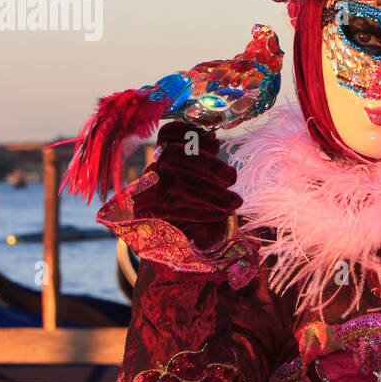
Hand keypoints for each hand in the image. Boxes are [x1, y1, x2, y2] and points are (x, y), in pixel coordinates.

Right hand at [133, 121, 241, 249]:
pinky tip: (219, 215)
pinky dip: (202, 211)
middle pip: (174, 156)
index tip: (213, 139)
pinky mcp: (149, 218)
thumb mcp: (199, 180)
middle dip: (208, 164)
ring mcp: (146, 195)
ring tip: (234, 201)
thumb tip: (212, 138)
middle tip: (232, 177)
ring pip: (177, 184)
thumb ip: (201, 160)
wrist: (176, 249)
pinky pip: (176, 210)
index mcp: (161, 161)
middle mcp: (150, 175)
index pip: (166, 135)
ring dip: (212, 193)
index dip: (187, 131)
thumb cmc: (195, 209)